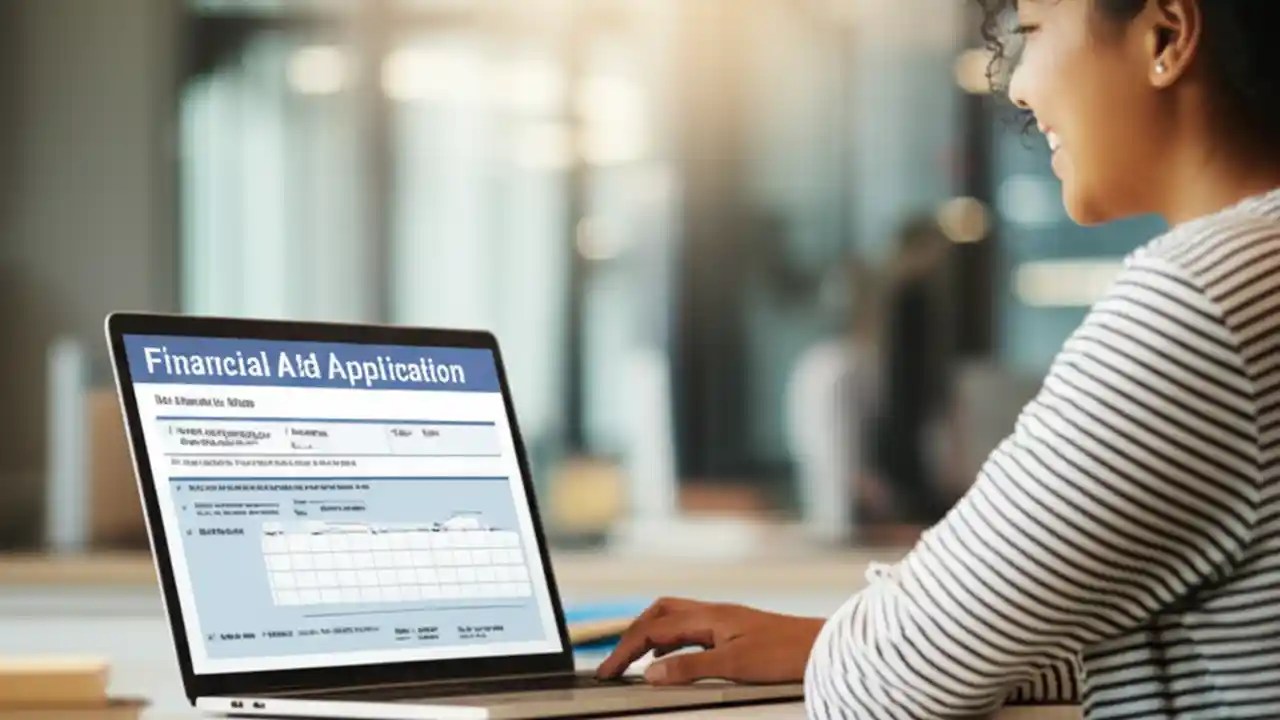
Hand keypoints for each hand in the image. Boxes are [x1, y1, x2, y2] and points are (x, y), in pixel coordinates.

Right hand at [594, 597, 825, 685]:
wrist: (823, 647)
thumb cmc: (786, 653)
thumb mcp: (734, 665)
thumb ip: (690, 668)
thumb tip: (650, 673)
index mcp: (708, 617)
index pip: (653, 629)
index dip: (625, 650)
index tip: (607, 671)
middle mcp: (713, 612)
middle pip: (658, 614)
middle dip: (631, 635)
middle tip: (615, 662)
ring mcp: (723, 619)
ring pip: (674, 619)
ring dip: (649, 635)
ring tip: (633, 660)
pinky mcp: (734, 630)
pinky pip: (690, 628)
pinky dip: (670, 641)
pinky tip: (671, 659)